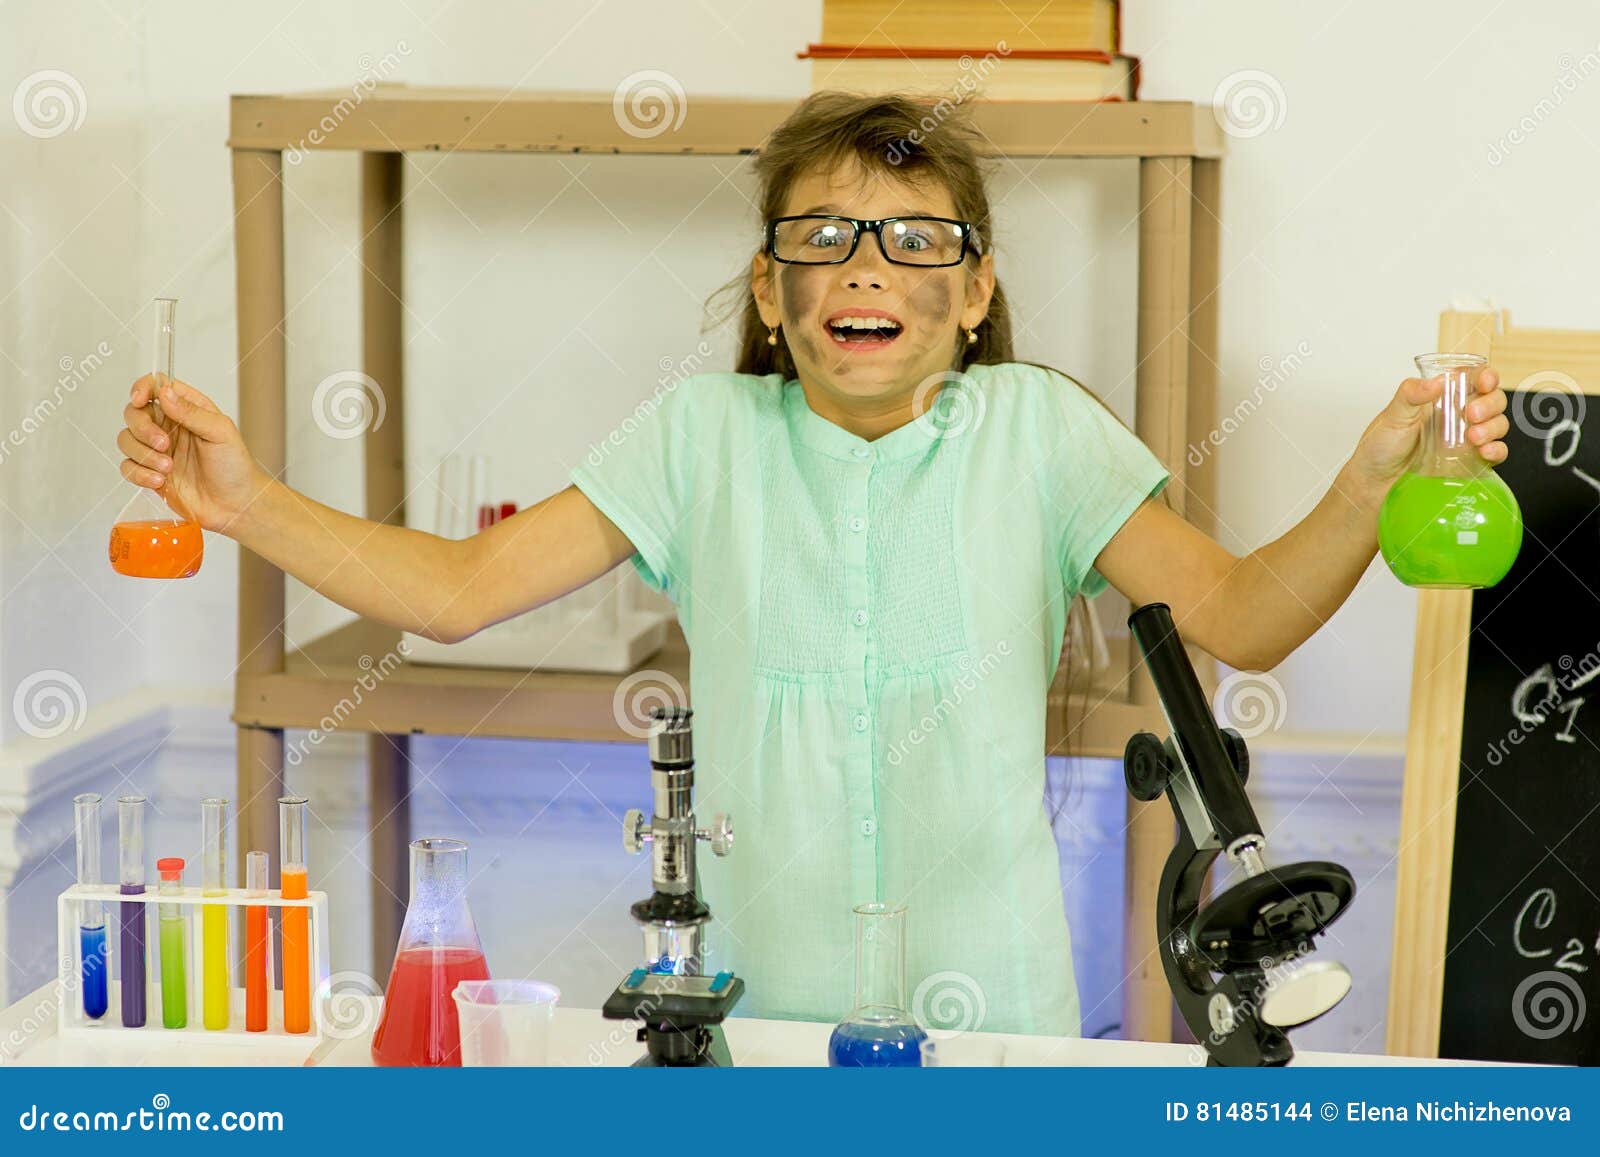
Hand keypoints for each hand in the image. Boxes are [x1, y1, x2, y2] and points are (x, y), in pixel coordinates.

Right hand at [117, 376, 263, 532]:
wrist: (236, 505)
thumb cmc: (235, 466)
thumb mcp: (221, 432)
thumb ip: (192, 412)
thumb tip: (165, 393)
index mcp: (187, 409)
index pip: (156, 386)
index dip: (143, 388)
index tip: (140, 400)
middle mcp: (168, 426)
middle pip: (134, 413)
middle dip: (142, 428)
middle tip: (164, 445)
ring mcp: (157, 450)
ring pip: (126, 439)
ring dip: (143, 454)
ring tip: (168, 468)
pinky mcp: (150, 472)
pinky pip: (127, 466)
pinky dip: (138, 473)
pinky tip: (160, 481)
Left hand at [1346, 366, 1508, 500]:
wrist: (1374, 483)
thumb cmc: (1380, 446)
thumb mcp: (1393, 416)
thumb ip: (1411, 394)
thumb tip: (1436, 382)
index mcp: (1441, 398)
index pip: (1474, 379)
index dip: (1486, 376)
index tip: (1484, 382)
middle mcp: (1457, 415)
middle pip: (1492, 400)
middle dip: (1490, 404)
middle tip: (1471, 414)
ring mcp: (1465, 438)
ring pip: (1497, 424)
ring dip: (1493, 427)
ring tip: (1473, 437)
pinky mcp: (1468, 461)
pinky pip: (1495, 453)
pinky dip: (1498, 450)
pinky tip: (1486, 452)